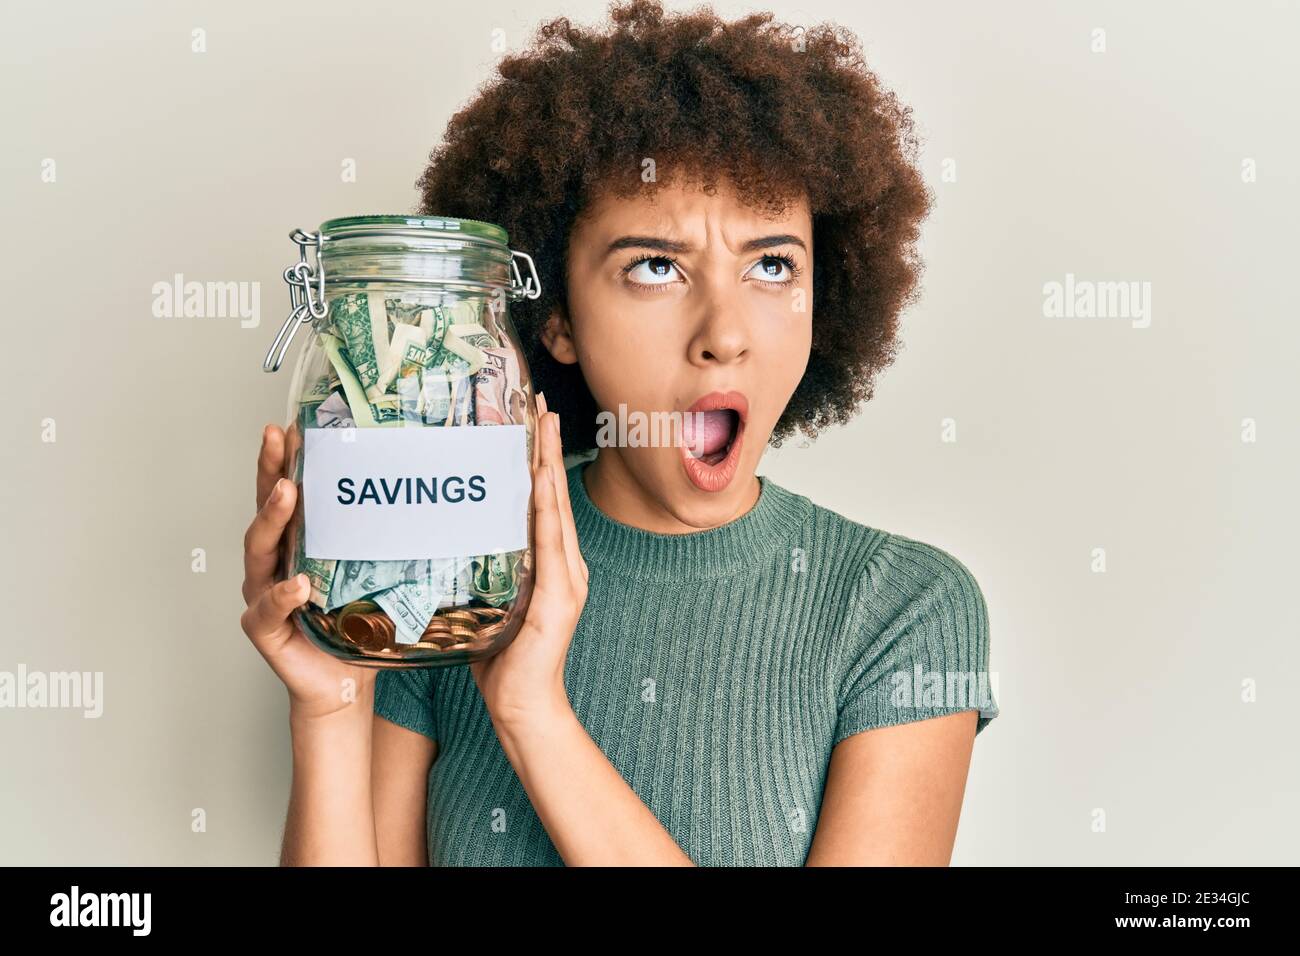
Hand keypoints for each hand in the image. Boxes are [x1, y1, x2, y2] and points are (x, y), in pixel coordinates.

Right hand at [240, 423, 376, 720]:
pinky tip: (298, 584)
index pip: (288, 491)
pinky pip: (269, 608)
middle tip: (277, 438)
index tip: (293, 422)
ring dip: (272, 519)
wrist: (342, 682)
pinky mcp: (265, 629)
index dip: (286, 457)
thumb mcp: (378, 573)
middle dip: (269, 470)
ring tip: (287, 493)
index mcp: (298, 543)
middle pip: (266, 508)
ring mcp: (264, 593)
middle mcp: (274, 562)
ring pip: (259, 550)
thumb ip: (388, 540)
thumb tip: (434, 498)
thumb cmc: (359, 627)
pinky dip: (283, 595)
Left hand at [470, 392, 588, 726]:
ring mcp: (566, 580)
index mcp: (550, 564)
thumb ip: (478, 568)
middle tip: (540, 404)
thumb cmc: (501, 660)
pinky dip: (546, 508)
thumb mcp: (487, 601)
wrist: (522, 707)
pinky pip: (550, 543)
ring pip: (555, 509)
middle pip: (554, 494)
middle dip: (548, 447)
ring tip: (543, 427)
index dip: (540, 457)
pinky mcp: (559, 599)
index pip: (543, 500)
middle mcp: (565, 565)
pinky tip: (540, 482)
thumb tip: (443, 534)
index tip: (532, 418)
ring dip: (548, 465)